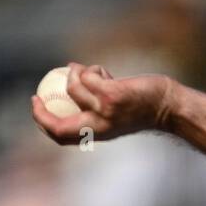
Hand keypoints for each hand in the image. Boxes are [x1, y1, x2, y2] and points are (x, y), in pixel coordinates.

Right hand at [31, 62, 175, 143]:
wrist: (168, 107)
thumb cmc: (142, 108)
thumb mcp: (115, 114)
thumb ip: (95, 107)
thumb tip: (71, 85)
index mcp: (98, 134)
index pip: (61, 137)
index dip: (43, 123)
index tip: (37, 106)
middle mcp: (99, 127)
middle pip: (59, 127)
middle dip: (41, 113)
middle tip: (37, 95)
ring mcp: (105, 111)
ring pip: (72, 88)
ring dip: (75, 74)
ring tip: (86, 70)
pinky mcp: (112, 95)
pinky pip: (89, 76)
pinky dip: (92, 69)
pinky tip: (102, 70)